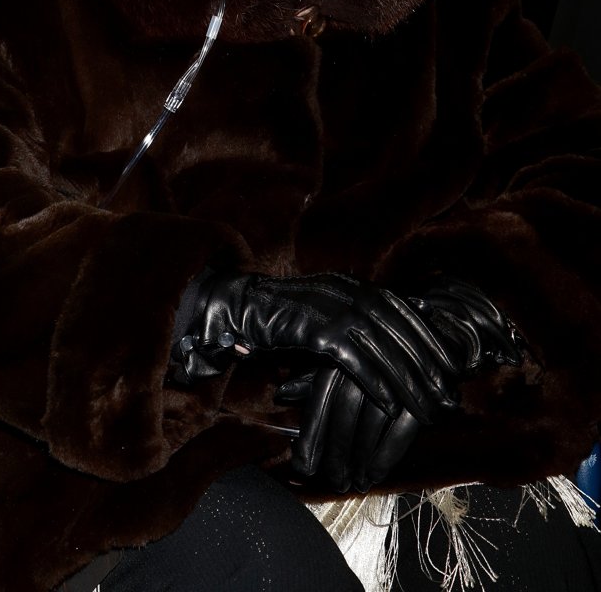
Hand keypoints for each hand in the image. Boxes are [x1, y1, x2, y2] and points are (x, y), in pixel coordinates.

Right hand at [175, 272, 464, 421]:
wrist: (238, 308)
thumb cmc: (283, 317)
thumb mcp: (325, 312)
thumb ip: (354, 319)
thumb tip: (390, 340)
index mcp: (353, 285)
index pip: (403, 310)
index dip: (430, 338)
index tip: (453, 365)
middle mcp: (347, 291)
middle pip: (399, 329)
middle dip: (428, 364)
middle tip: (449, 395)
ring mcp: (330, 308)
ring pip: (381, 346)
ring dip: (408, 379)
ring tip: (427, 408)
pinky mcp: (312, 329)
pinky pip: (351, 359)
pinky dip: (374, 381)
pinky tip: (390, 404)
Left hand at [277, 367, 419, 492]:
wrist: (421, 340)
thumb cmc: (374, 354)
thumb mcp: (340, 360)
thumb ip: (311, 378)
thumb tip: (282, 393)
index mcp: (345, 353)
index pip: (322, 398)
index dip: (312, 435)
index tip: (304, 466)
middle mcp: (367, 362)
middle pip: (346, 413)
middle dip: (337, 453)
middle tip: (333, 481)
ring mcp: (396, 376)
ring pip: (373, 422)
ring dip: (361, 458)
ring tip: (354, 483)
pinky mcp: (422, 391)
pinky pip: (402, 427)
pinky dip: (387, 454)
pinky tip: (375, 474)